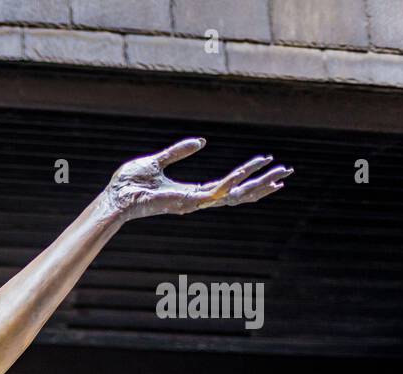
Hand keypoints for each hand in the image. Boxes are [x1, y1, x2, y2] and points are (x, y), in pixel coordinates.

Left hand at [105, 138, 291, 220]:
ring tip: (281, 175)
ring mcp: (193, 204)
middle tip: (286, 175)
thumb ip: (180, 151)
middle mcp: (196, 200)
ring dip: (258, 185)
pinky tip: (251, 173)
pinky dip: (235, 181)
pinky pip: (217, 192)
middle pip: (238, 195)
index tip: (268, 166)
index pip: (227, 187)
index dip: (248, 178)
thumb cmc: (129, 182)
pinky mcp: (188, 203)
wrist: (116, 195)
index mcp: (191, 192)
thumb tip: (203, 141)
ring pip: (235, 196)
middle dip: (262, 185)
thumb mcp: (158, 161)